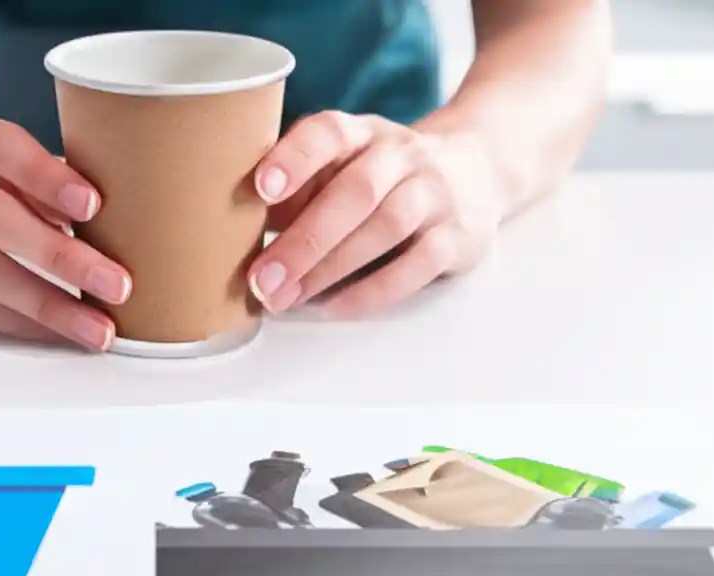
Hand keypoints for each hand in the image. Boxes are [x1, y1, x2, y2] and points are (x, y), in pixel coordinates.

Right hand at [0, 116, 130, 350]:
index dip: (43, 175)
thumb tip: (126, 217)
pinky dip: (23, 323)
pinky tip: (63, 333)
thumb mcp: (7, 158)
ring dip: (47, 305)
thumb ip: (53, 179)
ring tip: (99, 327)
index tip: (93, 204)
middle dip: (57, 255)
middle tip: (116, 283)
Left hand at [247, 111, 503, 317]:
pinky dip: (373, 290)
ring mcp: (434, 193)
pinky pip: (416, 265)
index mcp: (361, 133)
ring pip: (384, 228)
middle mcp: (401, 155)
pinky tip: (335, 306)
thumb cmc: (382, 177)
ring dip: (330, 268)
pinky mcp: (457, 236)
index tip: (260, 189)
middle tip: (263, 278)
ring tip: (287, 297)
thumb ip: (297, 191)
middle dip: (304, 239)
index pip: (329, 132)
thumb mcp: (341, 166)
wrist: (477, 171)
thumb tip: (235, 232)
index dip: (295, 158)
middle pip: (355, 192)